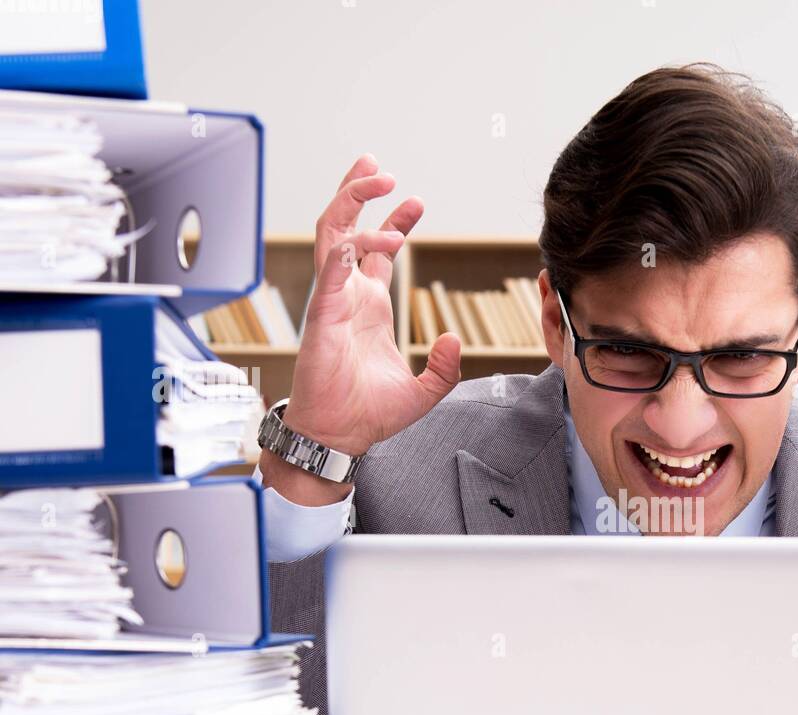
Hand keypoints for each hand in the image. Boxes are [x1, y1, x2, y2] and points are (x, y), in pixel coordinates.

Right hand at [260, 156, 461, 500]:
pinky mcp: (321, 316)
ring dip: (349, 203)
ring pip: (332, 235)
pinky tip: (358, 236)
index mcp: (368, 306)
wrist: (338, 438)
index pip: (376, 251)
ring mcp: (331, 302)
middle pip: (347, 228)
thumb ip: (443, 367)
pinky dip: (340, 249)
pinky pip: (327, 272)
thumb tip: (452, 338)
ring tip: (374, 179)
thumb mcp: (423, 392)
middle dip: (360, 193)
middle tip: (380, 167)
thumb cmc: (367, 415)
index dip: (394, 221)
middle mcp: (347, 296)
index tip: (414, 200)